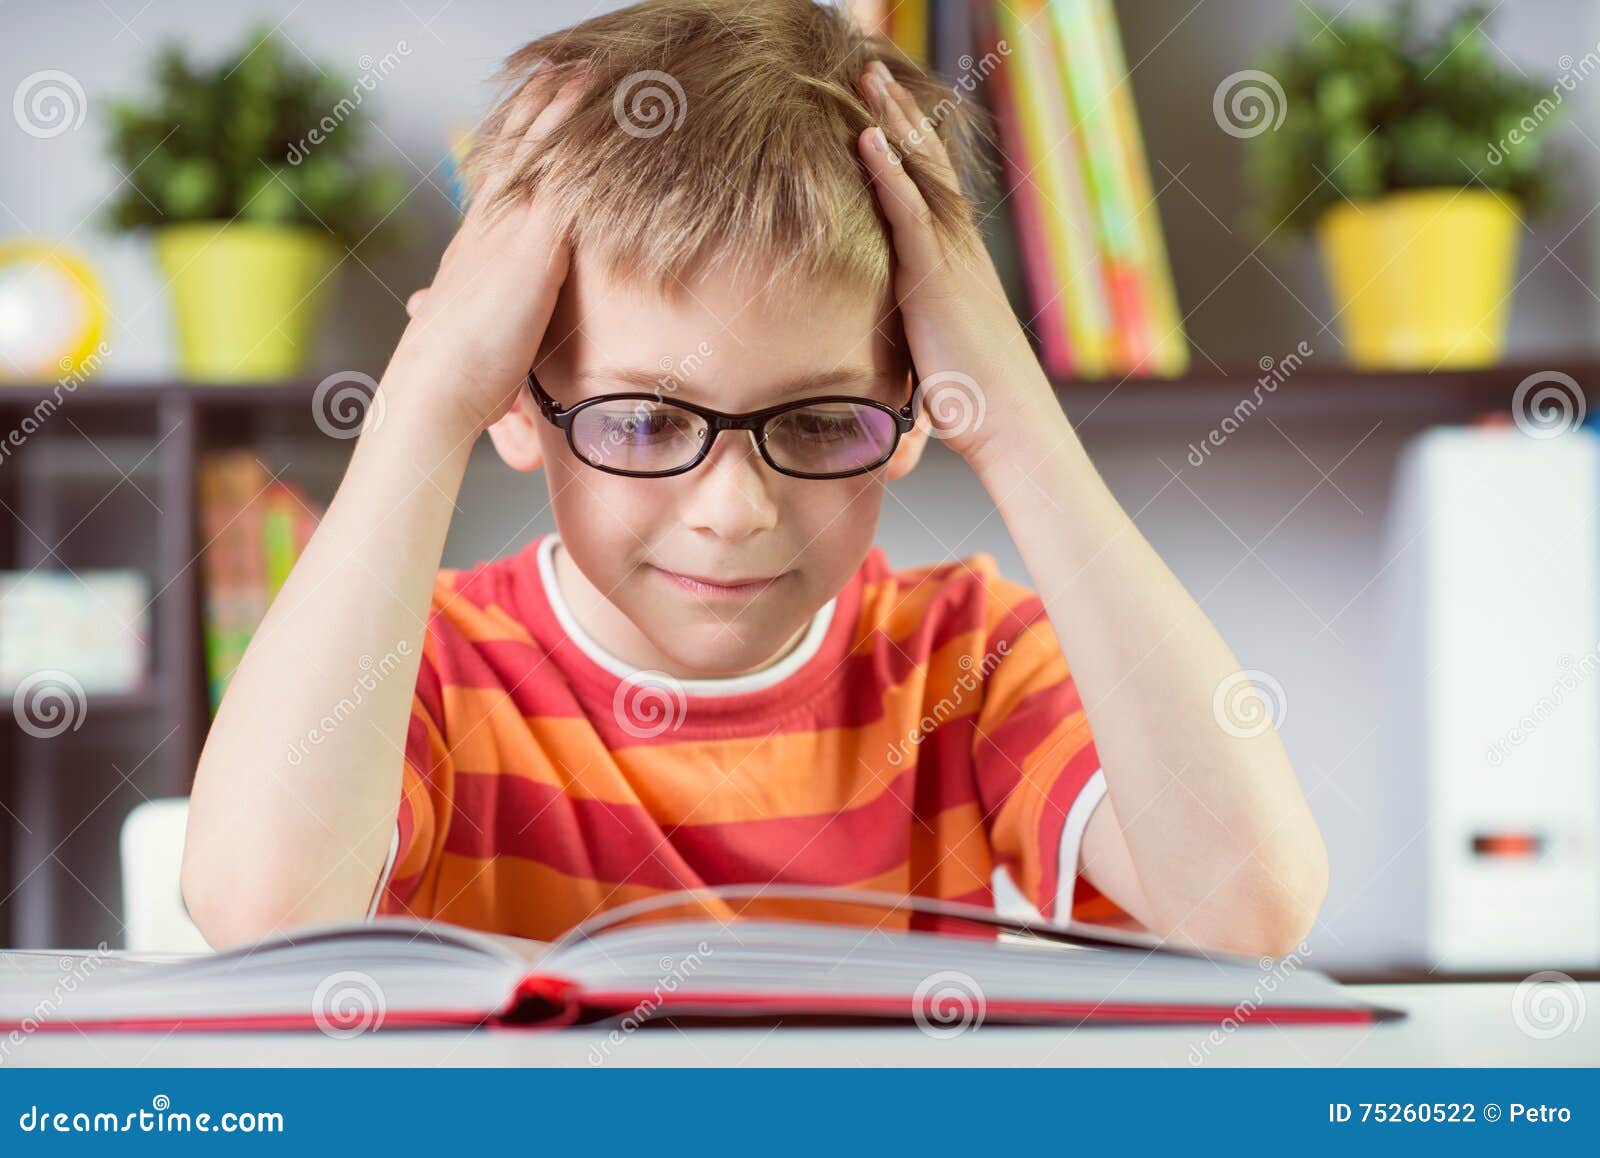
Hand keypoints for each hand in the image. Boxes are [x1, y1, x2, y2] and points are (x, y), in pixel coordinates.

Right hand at [388, 66, 587, 438]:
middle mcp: (486, 227)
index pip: (493, 178)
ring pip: (537, 155)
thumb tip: (427, 308)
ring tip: (582, 75)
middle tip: (556, 70)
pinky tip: (600, 127)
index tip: (523, 112)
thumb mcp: (462, 329)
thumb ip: (466, 309)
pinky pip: (564, 186)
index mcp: (472, 244)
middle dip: (535, 108)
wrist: (437, 383)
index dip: (511, 140)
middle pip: (513, 151)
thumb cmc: (451, 373)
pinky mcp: (534, 249)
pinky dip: (580, 153)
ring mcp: (508, 232)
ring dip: (560, 112)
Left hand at [854, 61, 1066, 467]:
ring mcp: (950, 259)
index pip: (934, 191)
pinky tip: (868, 140)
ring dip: (892, 125)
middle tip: (872, 73)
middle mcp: (960, 250)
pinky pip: (908, 213)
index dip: (911, 149)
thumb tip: (901, 346)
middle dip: (900, 117)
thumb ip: (920, 333)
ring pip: (920, 175)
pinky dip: (889, 173)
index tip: (887, 112)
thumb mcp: (942, 355)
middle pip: (928, 166)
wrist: (1010, 423)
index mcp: (960, 264)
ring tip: (867, 82)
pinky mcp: (935, 278)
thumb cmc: (978, 402)